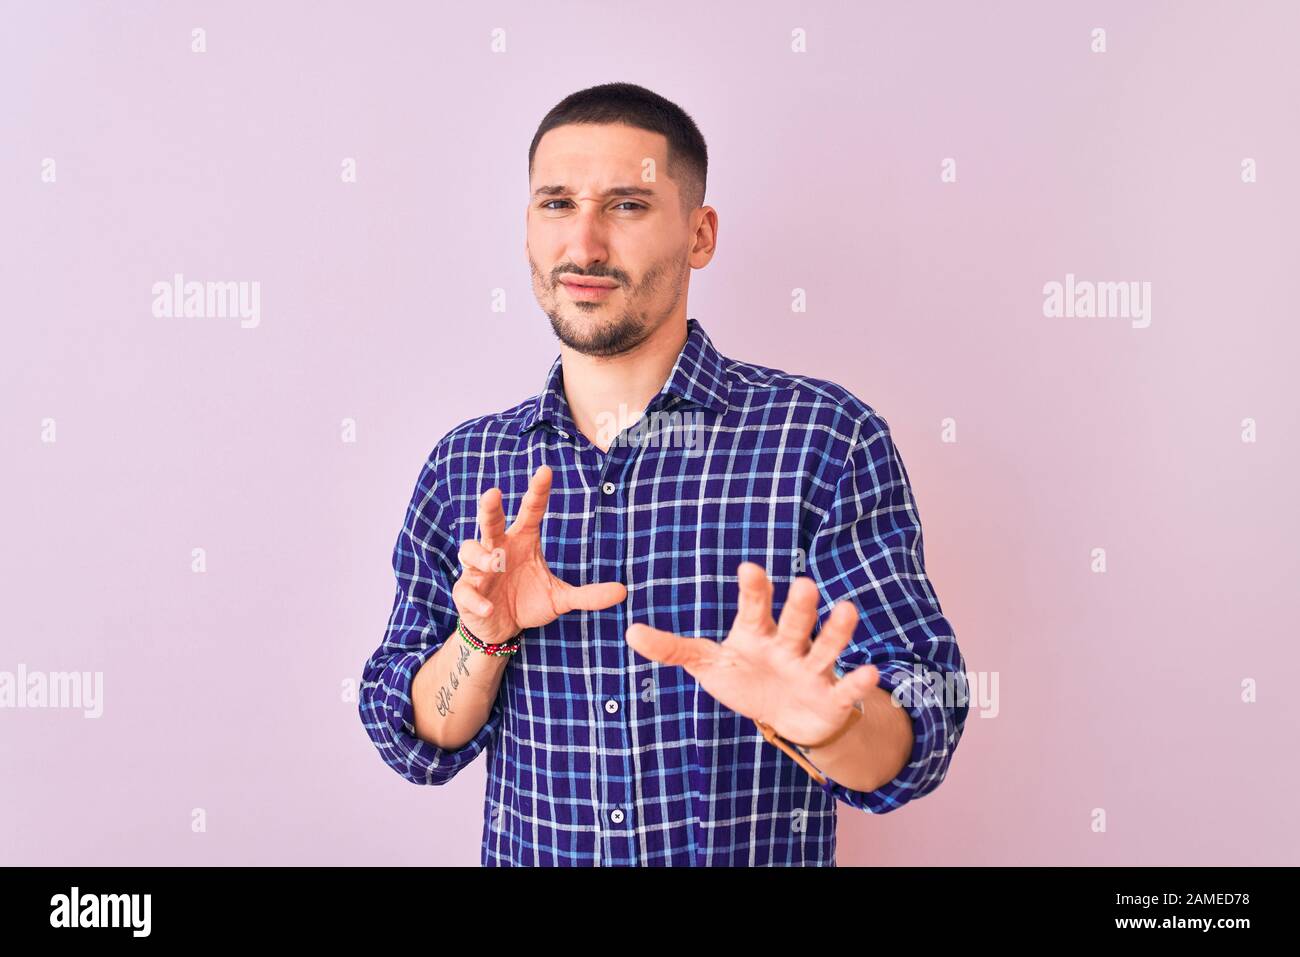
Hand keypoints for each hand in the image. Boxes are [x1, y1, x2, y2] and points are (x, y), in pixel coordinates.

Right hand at [454, 464, 627, 643]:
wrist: (499, 628)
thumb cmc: (527, 602)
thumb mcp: (560, 599)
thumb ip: (588, 595)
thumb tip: (623, 591)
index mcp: (522, 541)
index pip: (530, 511)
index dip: (537, 491)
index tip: (546, 470)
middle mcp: (498, 548)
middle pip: (490, 521)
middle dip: (489, 507)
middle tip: (493, 493)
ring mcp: (478, 570)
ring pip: (469, 550)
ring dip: (480, 555)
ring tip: (495, 563)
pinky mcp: (466, 592)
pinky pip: (465, 590)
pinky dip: (475, 598)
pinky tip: (488, 606)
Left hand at [625, 561, 878, 744]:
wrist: (787, 715)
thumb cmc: (745, 679)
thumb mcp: (708, 665)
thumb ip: (673, 649)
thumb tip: (629, 633)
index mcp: (756, 633)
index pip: (754, 607)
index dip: (753, 589)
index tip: (748, 568)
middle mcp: (788, 644)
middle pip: (794, 621)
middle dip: (799, 605)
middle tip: (804, 584)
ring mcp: (812, 668)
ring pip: (825, 646)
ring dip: (836, 631)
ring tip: (848, 610)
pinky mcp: (830, 695)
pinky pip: (846, 688)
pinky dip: (858, 683)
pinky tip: (870, 672)